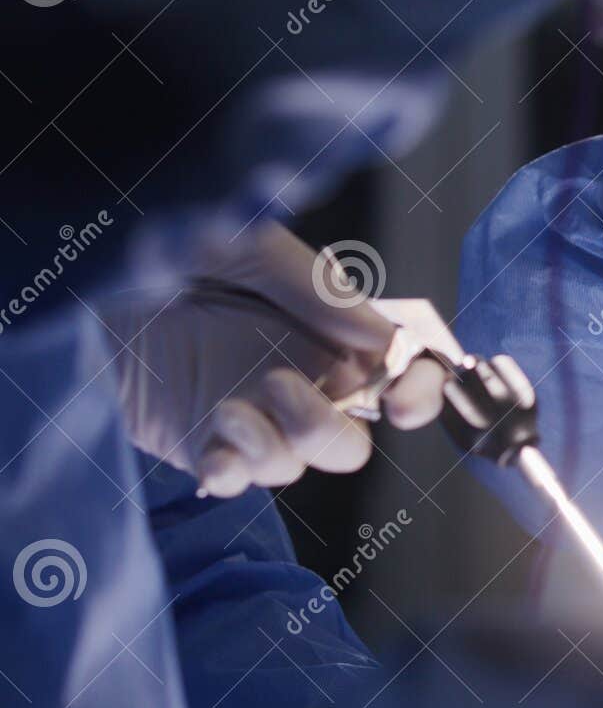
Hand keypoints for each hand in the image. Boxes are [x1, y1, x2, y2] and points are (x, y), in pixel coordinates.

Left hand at [107, 222, 447, 497]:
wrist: (78, 260)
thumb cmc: (162, 230)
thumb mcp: (249, 241)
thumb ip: (319, 290)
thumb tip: (384, 339)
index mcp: (323, 326)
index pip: (398, 370)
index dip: (418, 391)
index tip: (403, 401)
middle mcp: (296, 373)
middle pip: (349, 439)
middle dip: (328, 428)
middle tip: (283, 388)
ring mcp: (250, 412)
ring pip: (297, 463)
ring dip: (274, 446)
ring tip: (229, 409)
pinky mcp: (199, 439)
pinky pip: (236, 478)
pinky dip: (233, 473)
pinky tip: (215, 450)